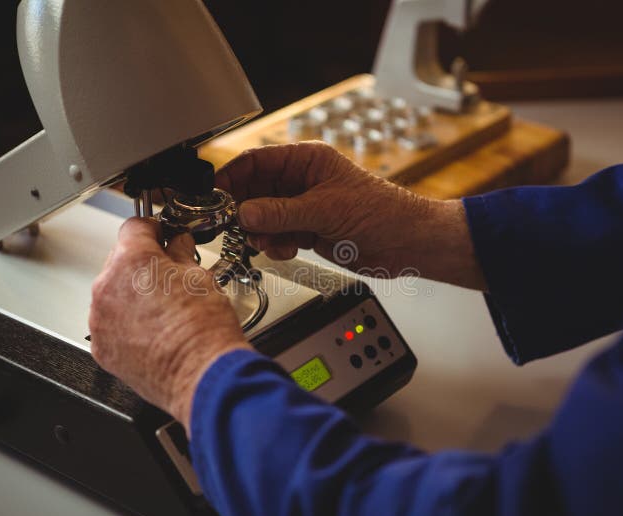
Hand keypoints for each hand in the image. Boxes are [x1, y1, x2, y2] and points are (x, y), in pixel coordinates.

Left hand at [88, 217, 250, 430]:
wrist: (202, 374)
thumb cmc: (204, 329)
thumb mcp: (200, 277)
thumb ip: (181, 255)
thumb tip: (178, 246)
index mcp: (132, 260)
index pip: (133, 227)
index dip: (152, 229)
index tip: (161, 235)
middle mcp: (108, 286)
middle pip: (119, 260)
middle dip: (142, 264)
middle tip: (168, 275)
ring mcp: (101, 318)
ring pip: (112, 293)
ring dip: (131, 294)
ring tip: (162, 309)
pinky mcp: (102, 346)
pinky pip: (110, 323)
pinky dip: (126, 323)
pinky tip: (152, 330)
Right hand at [216, 141, 483, 287]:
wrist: (408, 243)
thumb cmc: (382, 213)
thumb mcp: (325, 210)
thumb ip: (281, 212)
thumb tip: (244, 212)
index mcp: (307, 160)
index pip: (257, 161)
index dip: (232, 176)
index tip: (214, 195)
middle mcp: (302, 181)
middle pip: (254, 190)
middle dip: (245, 210)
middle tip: (237, 226)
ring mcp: (304, 206)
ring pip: (263, 216)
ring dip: (261, 231)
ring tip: (271, 240)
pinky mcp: (308, 230)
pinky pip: (277, 234)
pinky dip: (276, 244)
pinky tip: (289, 248)